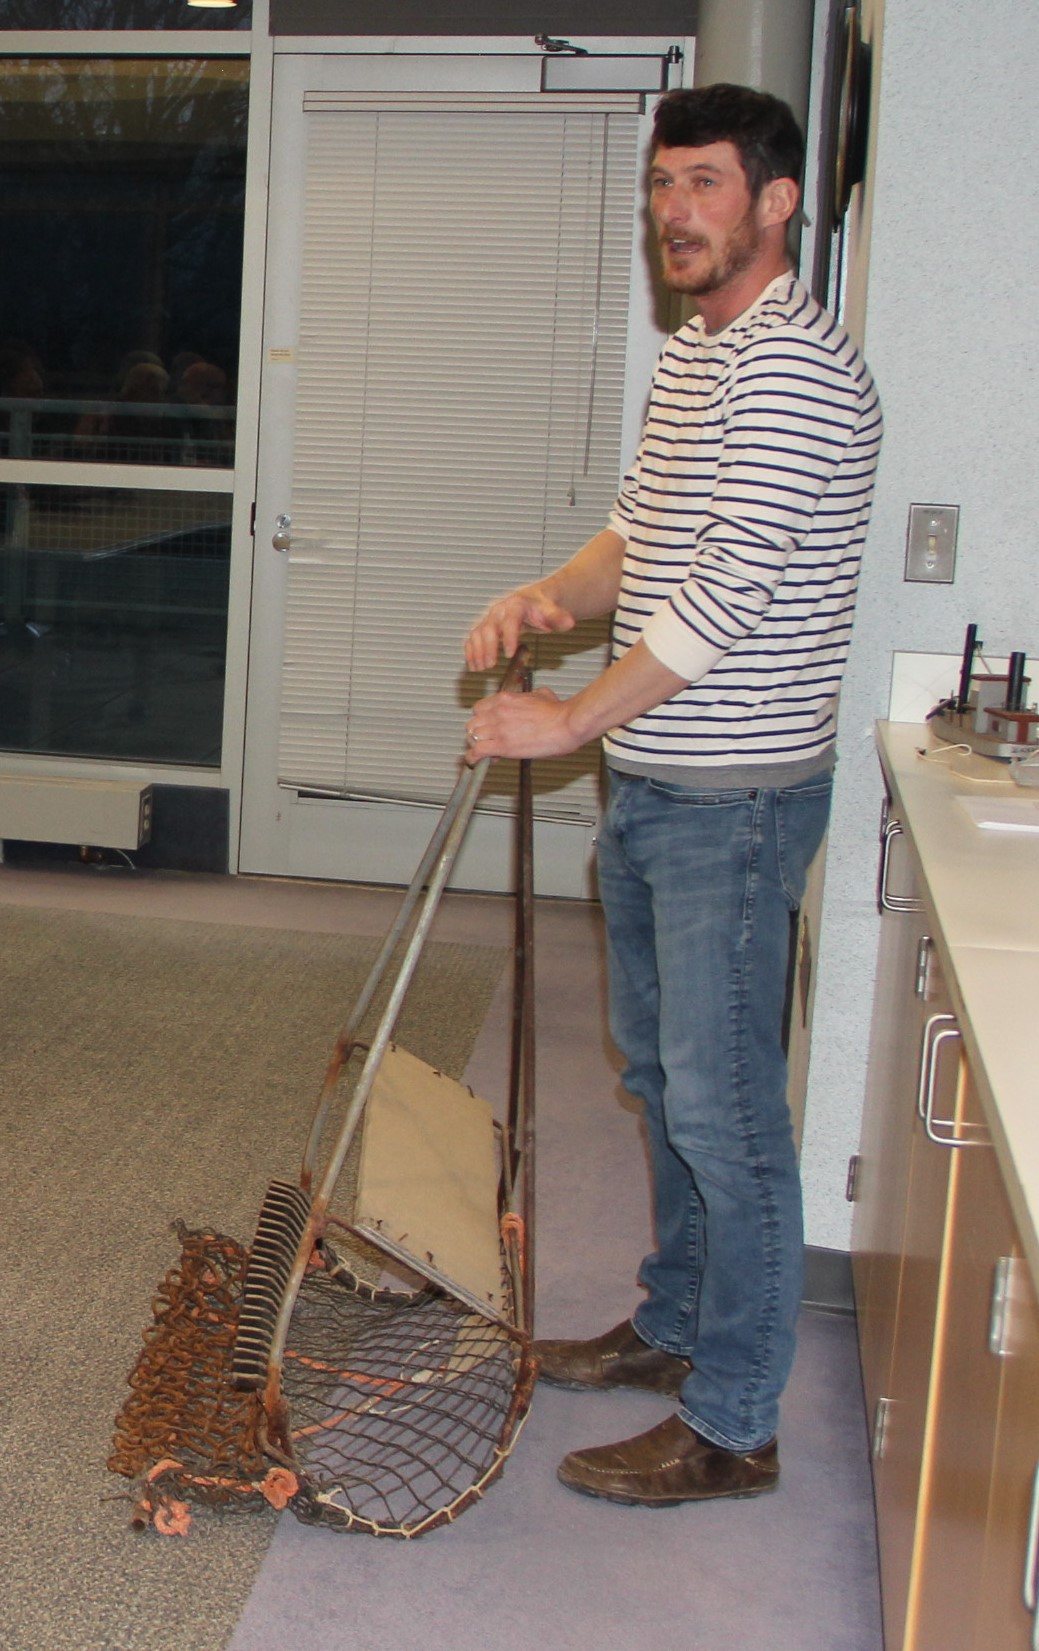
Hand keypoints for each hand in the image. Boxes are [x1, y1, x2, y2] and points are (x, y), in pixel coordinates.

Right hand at [464, 587, 574, 672]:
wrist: (533, 602)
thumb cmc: (542, 609)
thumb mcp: (553, 613)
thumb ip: (559, 619)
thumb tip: (569, 623)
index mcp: (516, 605)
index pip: (510, 620)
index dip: (508, 636)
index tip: (509, 653)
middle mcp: (499, 610)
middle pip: (488, 627)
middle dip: (488, 647)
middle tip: (490, 665)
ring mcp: (490, 618)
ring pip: (477, 633)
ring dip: (476, 651)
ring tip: (479, 669)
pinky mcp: (484, 627)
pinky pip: (472, 638)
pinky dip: (470, 651)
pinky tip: (473, 665)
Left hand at [464, 686, 583, 762]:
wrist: (566, 724)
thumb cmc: (559, 712)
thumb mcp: (542, 694)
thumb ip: (531, 696)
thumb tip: (534, 698)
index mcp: (505, 698)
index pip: (479, 708)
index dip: (482, 720)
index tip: (489, 727)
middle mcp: (498, 711)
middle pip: (473, 723)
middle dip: (478, 733)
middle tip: (487, 740)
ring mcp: (498, 728)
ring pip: (473, 737)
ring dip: (477, 745)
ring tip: (486, 752)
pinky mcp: (502, 745)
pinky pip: (477, 752)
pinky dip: (473, 758)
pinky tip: (475, 762)